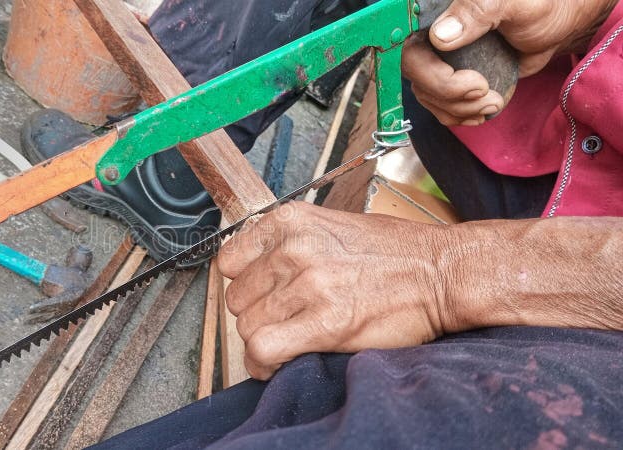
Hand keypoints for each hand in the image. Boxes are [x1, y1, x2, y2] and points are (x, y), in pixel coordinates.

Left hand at [217, 202, 448, 379]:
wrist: (442, 272)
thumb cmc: (394, 252)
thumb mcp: (332, 227)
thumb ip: (290, 244)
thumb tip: (256, 271)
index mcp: (292, 222)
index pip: (229, 261)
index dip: (243, 284)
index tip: (259, 295)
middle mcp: (295, 249)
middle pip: (237, 298)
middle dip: (255, 315)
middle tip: (282, 321)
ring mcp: (310, 284)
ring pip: (248, 327)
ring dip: (263, 341)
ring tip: (286, 342)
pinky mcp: (326, 322)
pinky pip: (264, 349)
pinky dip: (263, 364)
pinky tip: (278, 363)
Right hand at [402, 0, 617, 125]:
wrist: (556, 25)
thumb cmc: (539, 4)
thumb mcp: (512, 2)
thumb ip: (477, 10)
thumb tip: (440, 37)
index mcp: (436, 13)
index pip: (408, 45)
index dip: (428, 71)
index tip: (467, 80)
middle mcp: (430, 35)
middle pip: (415, 74)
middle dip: (448, 94)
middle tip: (484, 91)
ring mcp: (439, 60)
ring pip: (426, 94)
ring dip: (458, 109)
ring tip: (492, 102)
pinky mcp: (451, 79)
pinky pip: (439, 106)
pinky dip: (459, 116)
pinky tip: (482, 112)